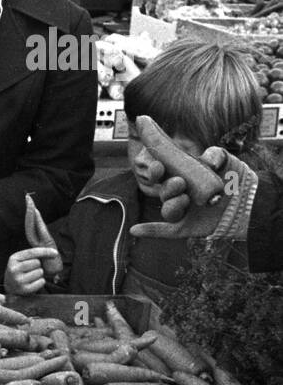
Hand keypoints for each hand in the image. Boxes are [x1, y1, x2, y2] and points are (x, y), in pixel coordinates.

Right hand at [5, 247, 60, 295]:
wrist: (11, 288)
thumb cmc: (21, 271)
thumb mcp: (21, 260)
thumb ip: (33, 255)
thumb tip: (53, 253)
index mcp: (13, 259)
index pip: (32, 252)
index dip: (45, 251)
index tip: (55, 253)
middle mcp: (14, 269)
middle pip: (37, 262)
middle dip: (38, 265)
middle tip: (32, 270)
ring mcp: (18, 280)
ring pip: (40, 272)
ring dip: (39, 274)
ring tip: (32, 277)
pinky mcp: (24, 289)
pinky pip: (41, 282)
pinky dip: (41, 282)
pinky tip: (33, 283)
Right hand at [131, 147, 258, 240]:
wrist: (250, 202)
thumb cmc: (236, 180)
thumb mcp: (227, 162)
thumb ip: (216, 154)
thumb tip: (207, 160)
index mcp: (184, 175)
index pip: (163, 171)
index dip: (156, 168)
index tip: (159, 165)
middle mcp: (180, 193)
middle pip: (163, 190)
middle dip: (167, 186)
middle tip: (179, 183)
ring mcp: (182, 210)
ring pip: (167, 208)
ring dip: (172, 204)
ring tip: (186, 200)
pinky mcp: (185, 227)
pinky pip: (164, 230)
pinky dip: (149, 231)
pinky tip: (135, 230)